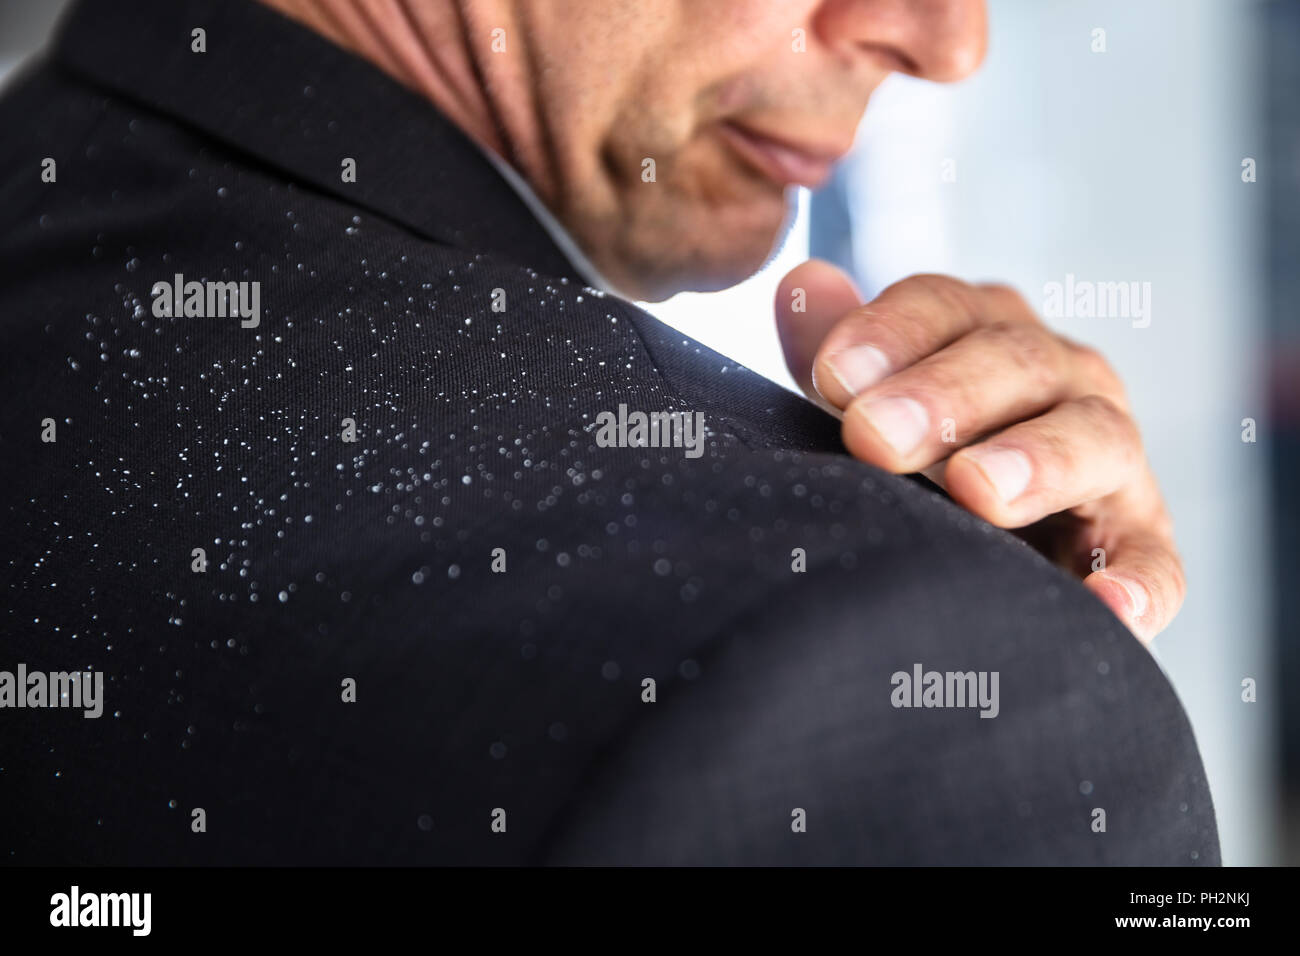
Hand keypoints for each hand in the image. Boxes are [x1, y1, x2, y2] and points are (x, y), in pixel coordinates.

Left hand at [775, 259, 1183, 642]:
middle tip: (875, 436)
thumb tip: (803, 285)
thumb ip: (836, 350)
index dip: (890, 334)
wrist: (984, 555)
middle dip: (945, 396)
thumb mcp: (869, 403)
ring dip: (1039, 460)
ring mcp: (1111, 459)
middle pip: (1016, 361)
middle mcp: (1062, 378)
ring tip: (978, 490)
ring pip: (1095, 438)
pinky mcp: (1139, 543)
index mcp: (988, 333)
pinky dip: (1137, 581)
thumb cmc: (916, 460)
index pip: (944, 307)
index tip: (833, 376)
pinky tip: (1105, 602)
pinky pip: (1153, 562)